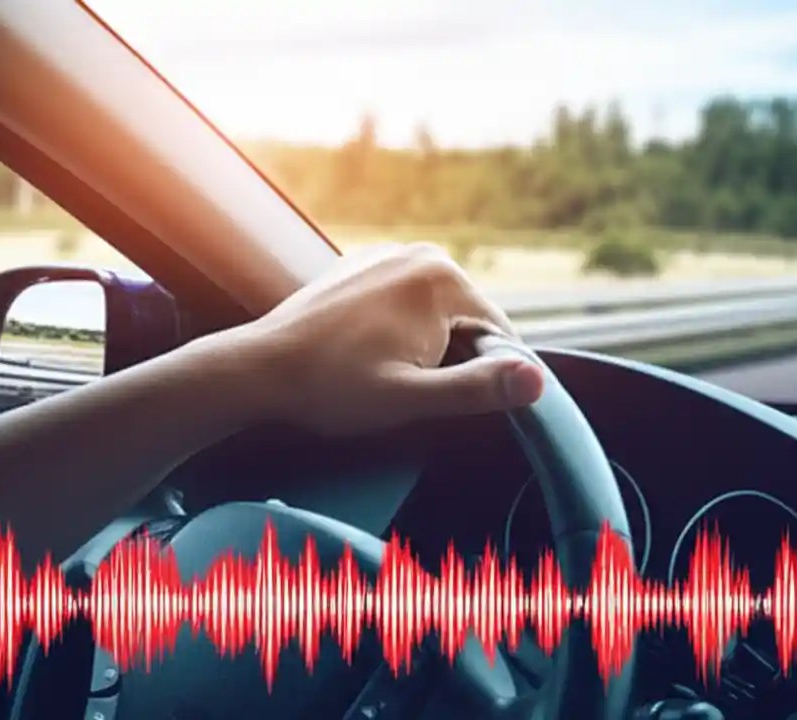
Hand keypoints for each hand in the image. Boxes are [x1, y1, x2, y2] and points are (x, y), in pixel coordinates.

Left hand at [247, 243, 545, 435]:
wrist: (258, 370)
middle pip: (469, 323)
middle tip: (403, 390)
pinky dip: (402, 334)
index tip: (442, 402)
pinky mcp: (367, 268)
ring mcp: (391, 256)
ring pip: (439, 317)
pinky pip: (408, 306)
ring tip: (380, 373)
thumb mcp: (410, 399)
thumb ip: (476, 389)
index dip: (483, 379)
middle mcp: (422, 254)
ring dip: (426, 351)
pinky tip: (367, 357)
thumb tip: (537, 380)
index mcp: (442, 278)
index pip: (499, 337)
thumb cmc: (331, 388)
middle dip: (451, 362)